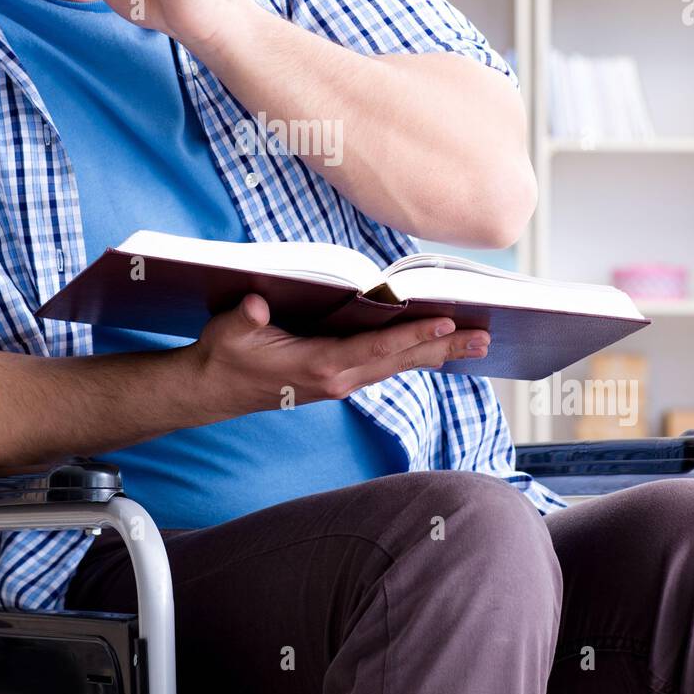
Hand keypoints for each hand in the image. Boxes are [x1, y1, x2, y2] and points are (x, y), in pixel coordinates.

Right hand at [183, 294, 491, 421]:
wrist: (209, 390)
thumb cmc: (222, 355)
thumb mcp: (227, 332)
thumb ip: (243, 318)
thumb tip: (255, 304)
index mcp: (318, 366)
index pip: (376, 348)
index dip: (413, 335)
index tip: (447, 323)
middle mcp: (337, 379)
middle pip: (399, 360)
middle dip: (443, 348)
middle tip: (485, 337)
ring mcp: (339, 382)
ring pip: (397, 365)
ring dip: (436, 354)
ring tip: (473, 341)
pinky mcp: (336, 379)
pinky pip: (384, 366)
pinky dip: (412, 355)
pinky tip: (433, 349)